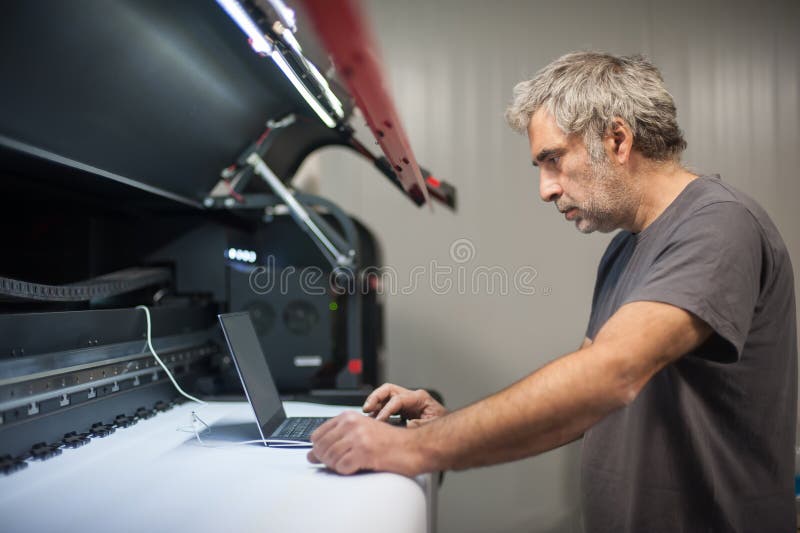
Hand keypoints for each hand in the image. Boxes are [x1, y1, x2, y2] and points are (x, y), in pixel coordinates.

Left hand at [307, 411, 423, 475]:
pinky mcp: (364, 452)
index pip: (317, 435)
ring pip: (330, 458)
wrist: (412, 446)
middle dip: (326, 460)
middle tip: (339, 463)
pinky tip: (355, 468)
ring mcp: (357, 438)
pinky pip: (342, 467)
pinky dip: (346, 471)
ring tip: (349, 465)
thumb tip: (312, 455)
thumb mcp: (361, 433)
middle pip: (321, 448)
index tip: (324, 456)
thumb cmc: (390, 441)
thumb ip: (337, 440)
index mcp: (348, 417)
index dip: (318, 449)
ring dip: (336, 467)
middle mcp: (351, 424)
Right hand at [362, 383, 446, 424]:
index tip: (379, 420)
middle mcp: (412, 397)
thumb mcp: (432, 426)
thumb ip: (417, 425)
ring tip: (367, 414)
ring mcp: (407, 402)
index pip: (397, 399)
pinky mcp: (403, 409)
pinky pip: (387, 405)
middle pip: (388, 390)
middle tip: (366, 409)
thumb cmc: (442, 426)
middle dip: (375, 398)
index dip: (386, 410)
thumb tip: (406, 425)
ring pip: (385, 395)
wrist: (449, 430)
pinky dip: (378, 410)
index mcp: (420, 398)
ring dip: (374, 403)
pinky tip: (374, 419)